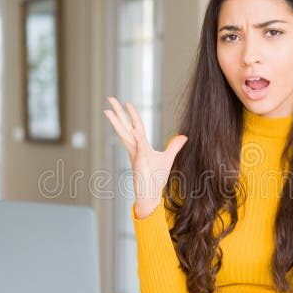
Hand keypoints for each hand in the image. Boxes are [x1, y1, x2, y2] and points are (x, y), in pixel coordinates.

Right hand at [104, 97, 187, 218]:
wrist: (150, 194)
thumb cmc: (155, 178)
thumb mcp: (168, 158)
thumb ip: (174, 146)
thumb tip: (184, 137)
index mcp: (140, 146)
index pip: (136, 126)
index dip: (131, 114)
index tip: (126, 102)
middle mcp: (135, 148)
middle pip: (124, 126)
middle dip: (117, 112)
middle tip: (109, 98)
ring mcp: (135, 155)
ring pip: (125, 135)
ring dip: (118, 122)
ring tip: (108, 111)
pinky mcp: (140, 163)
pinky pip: (139, 149)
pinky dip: (138, 141)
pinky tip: (136, 132)